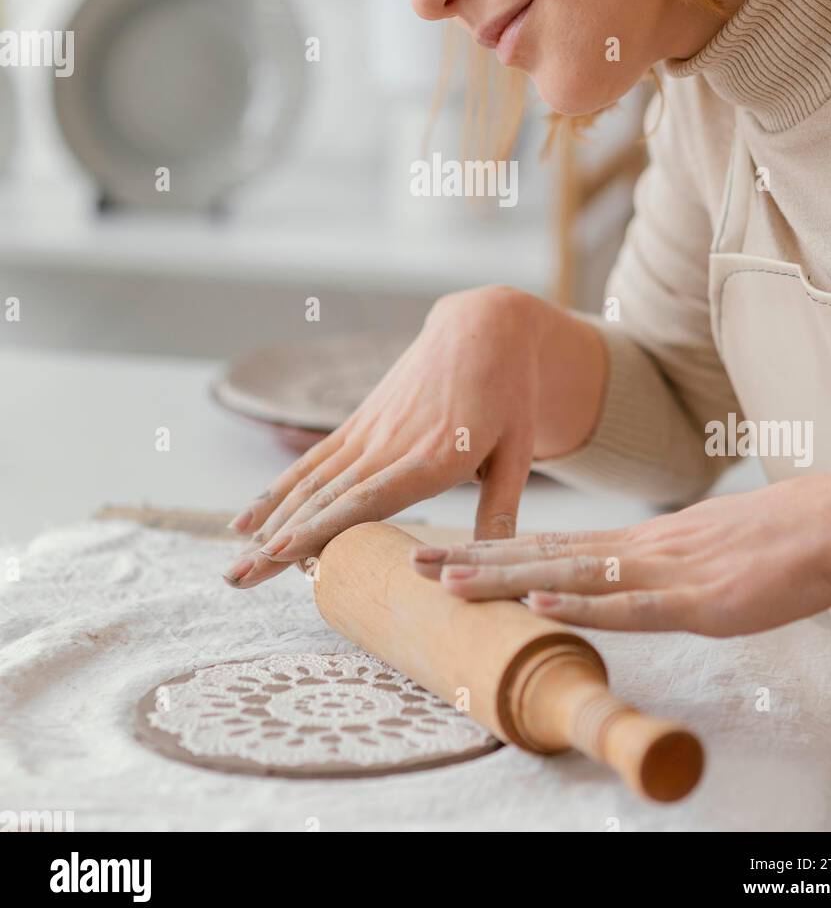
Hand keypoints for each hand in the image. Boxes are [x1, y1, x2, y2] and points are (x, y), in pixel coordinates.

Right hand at [222, 286, 544, 588]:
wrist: (484, 328)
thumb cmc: (510, 394)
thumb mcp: (519, 451)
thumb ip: (501, 509)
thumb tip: (498, 573)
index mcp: (435, 456)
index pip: (368, 498)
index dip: (323, 527)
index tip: (283, 554)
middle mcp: (392, 444)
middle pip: (325, 498)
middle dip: (279, 542)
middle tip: (238, 579)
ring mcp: (369, 432)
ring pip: (309, 484)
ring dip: (268, 525)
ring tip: (234, 564)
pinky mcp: (359, 424)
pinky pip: (312, 462)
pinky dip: (278, 492)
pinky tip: (247, 521)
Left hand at [411, 471, 830, 635]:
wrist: (822, 527)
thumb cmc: (764, 543)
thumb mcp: (692, 551)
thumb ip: (649, 564)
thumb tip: (611, 575)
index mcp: (632, 543)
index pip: (548, 545)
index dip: (491, 550)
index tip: (440, 553)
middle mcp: (633, 551)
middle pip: (541, 555)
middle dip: (476, 562)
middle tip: (414, 566)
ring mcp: (660, 572)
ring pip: (570, 575)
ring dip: (508, 579)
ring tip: (452, 583)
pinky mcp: (693, 598)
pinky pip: (631, 603)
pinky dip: (585, 604)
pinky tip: (545, 602)